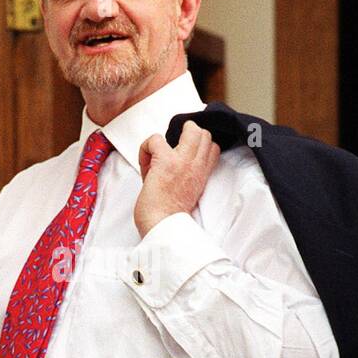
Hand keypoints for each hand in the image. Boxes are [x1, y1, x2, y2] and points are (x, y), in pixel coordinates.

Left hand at [133, 121, 219, 237]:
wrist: (162, 228)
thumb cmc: (168, 217)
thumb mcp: (188, 195)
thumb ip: (187, 177)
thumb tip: (170, 165)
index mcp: (202, 175)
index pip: (213, 148)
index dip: (197, 146)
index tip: (182, 156)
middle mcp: (196, 166)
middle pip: (204, 134)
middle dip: (185, 136)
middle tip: (169, 151)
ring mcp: (182, 161)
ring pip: (191, 128)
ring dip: (171, 136)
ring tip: (158, 155)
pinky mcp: (165, 161)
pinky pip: (155, 139)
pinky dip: (145, 147)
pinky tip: (145, 165)